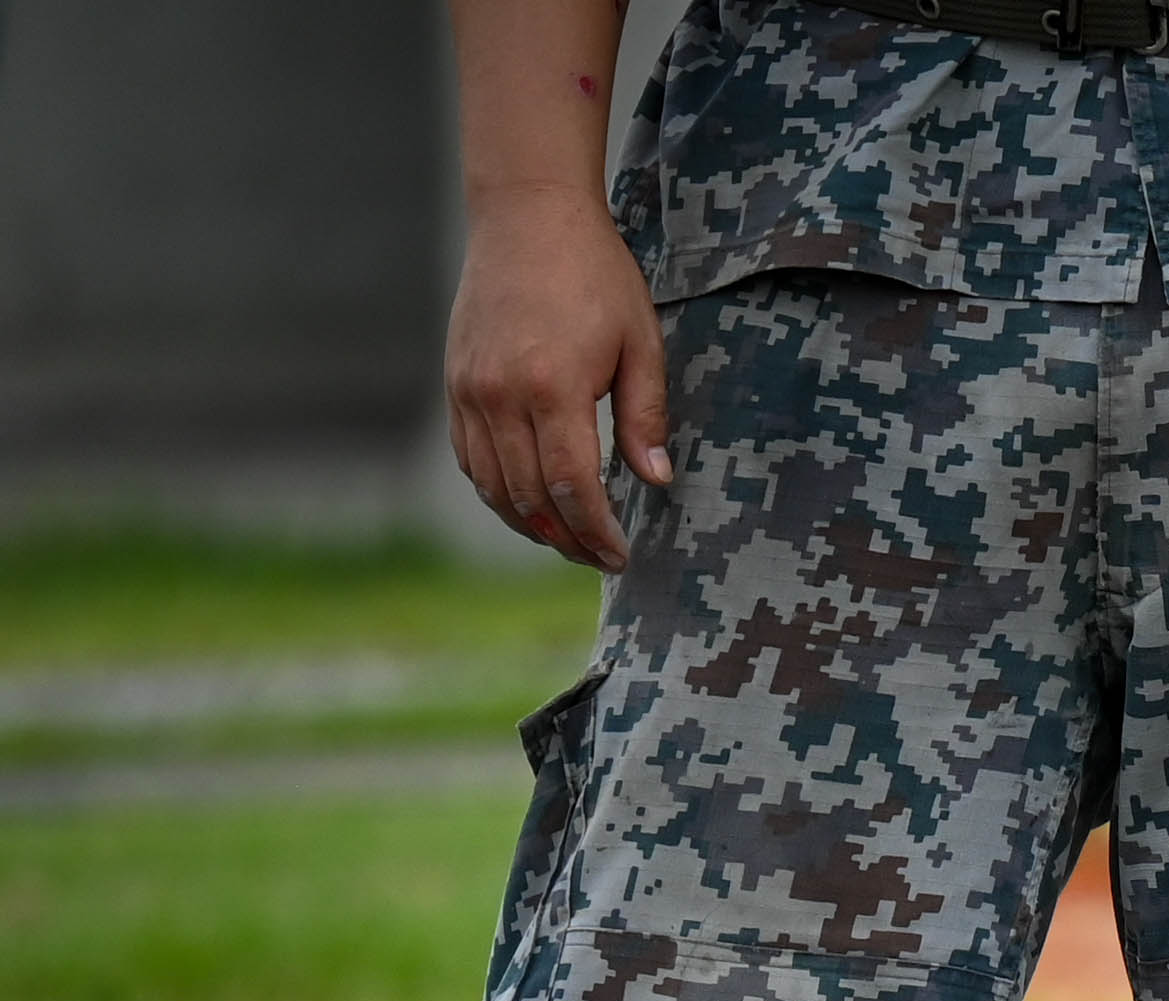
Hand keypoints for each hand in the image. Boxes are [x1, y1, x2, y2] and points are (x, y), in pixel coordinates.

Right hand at [445, 184, 669, 570]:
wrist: (527, 218)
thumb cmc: (595, 275)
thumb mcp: (640, 344)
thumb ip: (645, 417)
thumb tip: (656, 481)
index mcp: (552, 387)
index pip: (572, 486)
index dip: (597, 530)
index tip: (621, 554)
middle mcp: (500, 394)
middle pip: (529, 496)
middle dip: (567, 539)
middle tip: (600, 558)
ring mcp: (470, 389)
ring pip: (492, 485)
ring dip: (529, 524)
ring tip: (568, 542)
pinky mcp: (456, 382)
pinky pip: (470, 456)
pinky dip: (497, 491)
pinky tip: (528, 505)